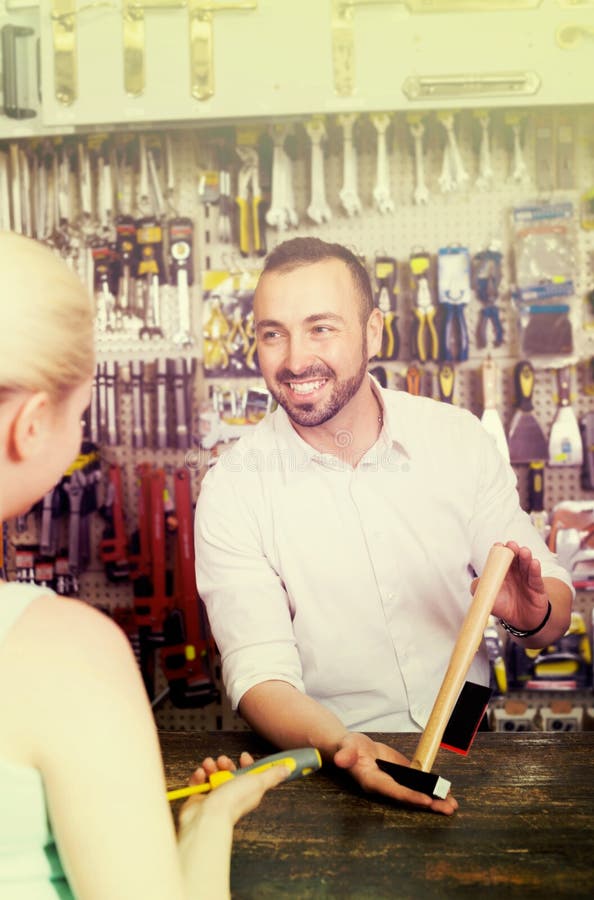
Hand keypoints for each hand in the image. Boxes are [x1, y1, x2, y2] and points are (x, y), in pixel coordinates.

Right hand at [178, 752, 288, 829]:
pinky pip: (199, 782)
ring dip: (211, 767)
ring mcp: (215, 797)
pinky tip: (200, 775)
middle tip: (223, 761)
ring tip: (209, 767)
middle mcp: (232, 794)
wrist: (208, 817)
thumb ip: (272, 775)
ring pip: (213, 775)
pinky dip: (198, 777)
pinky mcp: (200, 798)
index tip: (244, 757)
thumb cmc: (232, 803)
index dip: (247, 764)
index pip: (250, 775)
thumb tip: (288, 770)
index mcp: (248, 792)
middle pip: (230, 773)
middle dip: (226, 763)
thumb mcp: (258, 783)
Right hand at [333, 732, 457, 815]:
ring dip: (434, 799)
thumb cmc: (348, 748)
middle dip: (429, 803)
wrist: (353, 748)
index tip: (426, 800)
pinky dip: (431, 787)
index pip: (394, 791)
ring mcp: (395, 782)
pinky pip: (417, 783)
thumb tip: (341, 760)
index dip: (410, 796)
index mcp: (373, 782)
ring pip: (416, 792)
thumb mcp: (346, 748)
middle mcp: (386, 787)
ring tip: (453, 804)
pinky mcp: (401, 775)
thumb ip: (345, 755)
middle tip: (448, 809)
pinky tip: (446, 791)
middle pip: (409, 798)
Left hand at [480, 540, 547, 630]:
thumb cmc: (505, 606)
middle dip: (513, 550)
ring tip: (524, 552)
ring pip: (526, 565)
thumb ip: (479, 589)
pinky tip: (534, 563)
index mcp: (503, 572)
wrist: (521, 621)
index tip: (498, 546)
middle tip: (511, 545)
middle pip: (515, 557)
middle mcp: (516, 572)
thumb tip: (476, 583)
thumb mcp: (488, 598)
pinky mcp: (537, 587)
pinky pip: (536, 577)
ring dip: (525, 557)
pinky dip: (535, 570)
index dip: (500, 551)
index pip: (501, 558)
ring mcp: (527, 578)